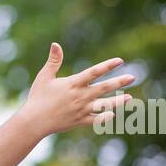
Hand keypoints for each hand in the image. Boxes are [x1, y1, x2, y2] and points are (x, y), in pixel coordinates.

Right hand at [19, 43, 135, 135]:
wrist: (33, 122)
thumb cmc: (37, 98)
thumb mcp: (44, 77)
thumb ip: (53, 61)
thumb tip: (55, 44)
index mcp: (72, 84)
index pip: (94, 72)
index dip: (107, 66)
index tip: (120, 61)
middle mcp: (80, 96)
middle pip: (103, 88)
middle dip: (119, 82)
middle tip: (133, 77)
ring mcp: (81, 110)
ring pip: (103, 105)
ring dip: (117, 102)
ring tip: (129, 98)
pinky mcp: (79, 121)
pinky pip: (95, 120)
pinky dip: (105, 118)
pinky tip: (114, 115)